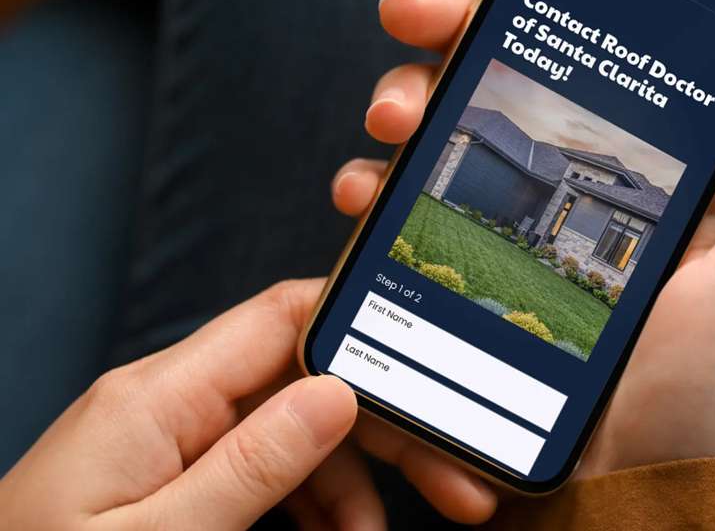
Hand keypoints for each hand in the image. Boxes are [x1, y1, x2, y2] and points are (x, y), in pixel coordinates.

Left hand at [0, 279, 496, 528]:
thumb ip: (252, 465)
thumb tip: (338, 393)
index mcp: (158, 395)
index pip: (283, 316)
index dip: (364, 323)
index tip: (434, 363)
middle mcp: (167, 401)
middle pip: (302, 381)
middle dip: (380, 428)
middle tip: (449, 480)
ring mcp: (168, 437)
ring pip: (291, 432)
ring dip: (347, 485)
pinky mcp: (168, 474)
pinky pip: (258, 469)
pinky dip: (305, 503)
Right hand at [333, 0, 714, 476]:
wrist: (631, 494)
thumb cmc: (709, 394)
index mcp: (635, 173)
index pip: (575, 63)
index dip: (523, 9)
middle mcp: (562, 190)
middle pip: (487, 82)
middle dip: (439, 39)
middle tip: (411, 23)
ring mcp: (502, 233)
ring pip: (431, 138)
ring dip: (396, 105)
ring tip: (392, 126)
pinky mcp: (456, 280)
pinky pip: (399, 218)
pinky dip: (369, 192)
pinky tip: (362, 197)